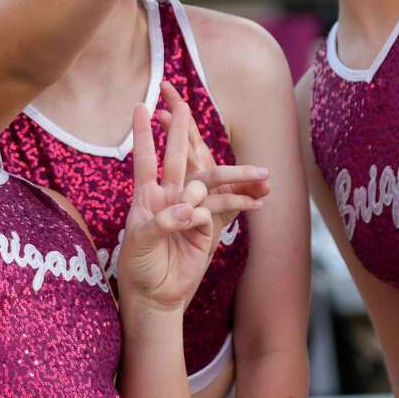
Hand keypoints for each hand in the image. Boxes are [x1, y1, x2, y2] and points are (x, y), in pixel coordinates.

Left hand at [119, 92, 267, 309]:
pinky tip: (257, 201)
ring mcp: (188, 209)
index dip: (142, 133)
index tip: (140, 105)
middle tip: (184, 105)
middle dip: (180, 131)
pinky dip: (239, 203)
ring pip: (210, 183)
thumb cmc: (139, 264)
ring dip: (233, 175)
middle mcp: (168, 196)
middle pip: (178, 158)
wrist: (155, 293)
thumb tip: (190, 208)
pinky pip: (222, 209)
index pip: (145, 157)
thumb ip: (162, 221)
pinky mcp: (205, 226)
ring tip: (260, 172)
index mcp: (146, 195)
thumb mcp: (142, 241)